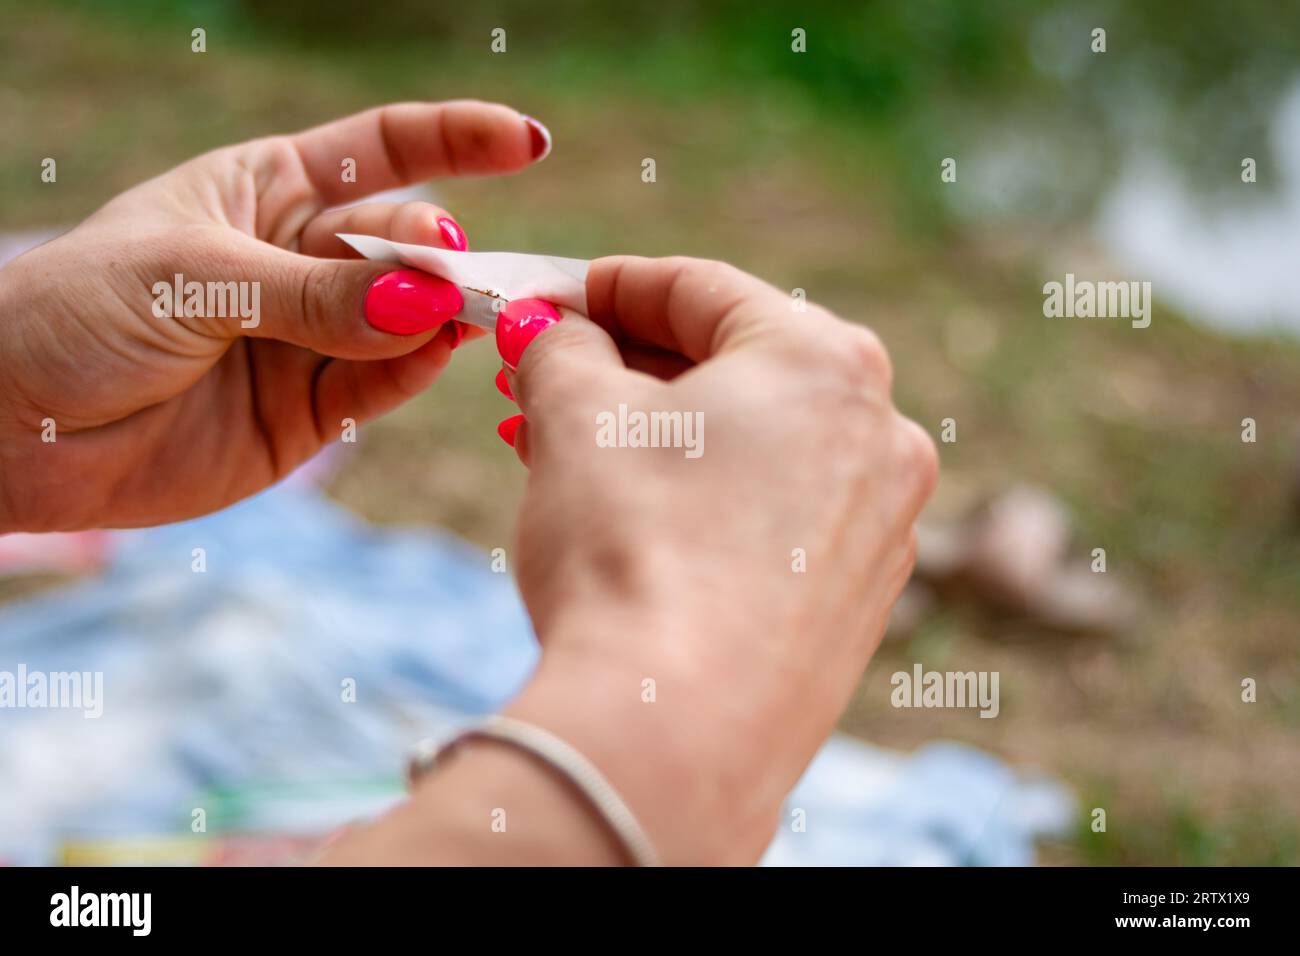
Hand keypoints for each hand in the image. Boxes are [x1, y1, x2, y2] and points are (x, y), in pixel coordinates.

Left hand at [0, 101, 549, 530]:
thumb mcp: (194, 277)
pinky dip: (416, 368)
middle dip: (440, 250)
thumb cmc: (78, 313)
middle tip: (451, 276)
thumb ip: (315, 295)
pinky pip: (385, 384)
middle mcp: (302, 262)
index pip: (381, 151)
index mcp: (266, 192)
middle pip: (405, 241)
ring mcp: (313, 339)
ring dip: (444, 314)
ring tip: (463, 316)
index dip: (455, 140)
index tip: (526, 142)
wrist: (14, 432)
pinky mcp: (312, 414)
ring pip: (409, 317)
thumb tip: (429, 303)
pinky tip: (435, 351)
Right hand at [492, 257, 937, 862]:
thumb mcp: (574, 416)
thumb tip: (552, 332)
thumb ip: (561, 349)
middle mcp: (878, 435)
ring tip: (559, 452)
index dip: (607, 286)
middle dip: (623, 372)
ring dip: (653, 439)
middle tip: (542, 379)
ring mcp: (880, 526)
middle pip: (731, 369)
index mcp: (825, 360)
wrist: (676, 734)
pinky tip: (630, 521)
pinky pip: (771, 517)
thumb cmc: (632, 548)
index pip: (700, 289)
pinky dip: (701, 502)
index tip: (548, 303)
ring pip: (749, 448)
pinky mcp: (856, 602)